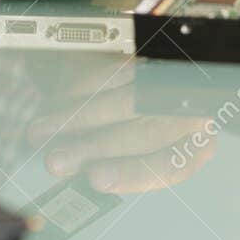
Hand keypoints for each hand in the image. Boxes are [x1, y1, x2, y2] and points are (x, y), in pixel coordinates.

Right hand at [26, 71, 214, 193]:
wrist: (177, 80)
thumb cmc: (158, 126)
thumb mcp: (149, 153)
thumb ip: (122, 166)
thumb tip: (79, 180)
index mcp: (195, 148)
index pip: (168, 167)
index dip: (130, 174)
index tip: (95, 179)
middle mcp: (190, 115)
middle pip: (143, 134)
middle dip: (93, 148)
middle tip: (58, 160)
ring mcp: (172, 85)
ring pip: (124, 102)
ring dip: (77, 118)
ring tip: (44, 130)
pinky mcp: (152, 59)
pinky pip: (116, 71)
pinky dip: (83, 87)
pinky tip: (61, 100)